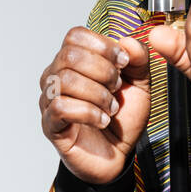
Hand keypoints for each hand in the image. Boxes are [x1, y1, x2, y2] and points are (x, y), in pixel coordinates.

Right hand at [39, 27, 150, 183]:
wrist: (118, 156)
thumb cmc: (122, 118)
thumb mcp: (139, 84)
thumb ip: (138, 59)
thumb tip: (127, 42)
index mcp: (76, 61)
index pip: (75, 36)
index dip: (102, 45)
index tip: (123, 62)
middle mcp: (57, 76)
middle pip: (69, 55)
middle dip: (102, 69)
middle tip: (117, 87)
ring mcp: (50, 100)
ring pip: (65, 80)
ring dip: (97, 93)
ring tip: (111, 108)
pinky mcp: (50, 124)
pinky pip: (60, 107)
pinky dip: (88, 112)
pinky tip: (102, 120)